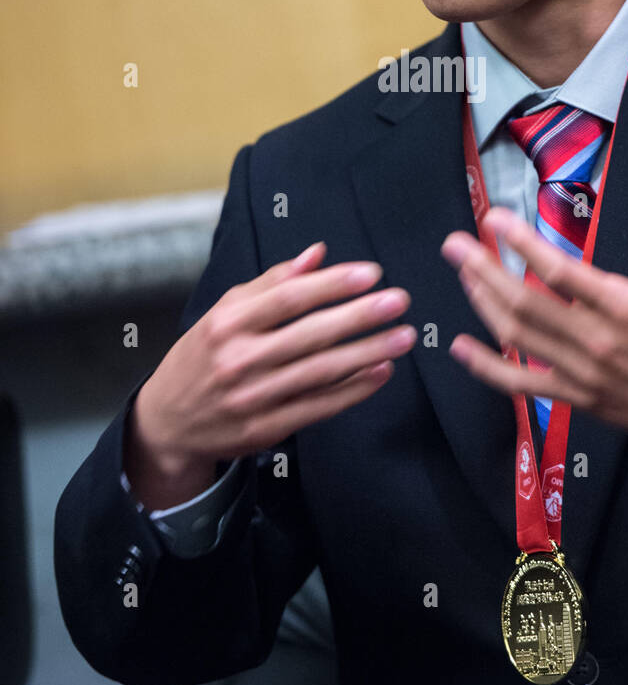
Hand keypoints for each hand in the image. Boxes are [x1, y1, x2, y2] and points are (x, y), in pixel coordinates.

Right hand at [125, 242, 414, 508]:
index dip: (332, 285)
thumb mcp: (224, 312)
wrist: (167, 422)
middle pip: (309, 335)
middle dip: (359, 316)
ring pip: (320, 373)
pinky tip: (381, 372)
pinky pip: (318, 407)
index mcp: (227, 324)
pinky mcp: (266, 430)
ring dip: (367, 353)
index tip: (371, 273)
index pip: (288, 299)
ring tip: (402, 336)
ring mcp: (253, 399)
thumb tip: (317, 254)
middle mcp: (238, 360)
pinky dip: (353, 390)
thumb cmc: (202, 356)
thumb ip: (271, 283)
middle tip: (399, 301)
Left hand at [441, 197, 627, 495]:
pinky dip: (488, 367)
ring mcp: (584, 374)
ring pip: (518, 338)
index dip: (521, 242)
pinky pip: (524, 385)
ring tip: (463, 274)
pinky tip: (462, 348)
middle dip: (484, 269)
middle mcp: (597, 341)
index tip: (494, 218)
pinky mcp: (579, 399)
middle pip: (525, 302)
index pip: (559, 271)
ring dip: (483, 304)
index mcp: (626, 307)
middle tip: (455, 243)